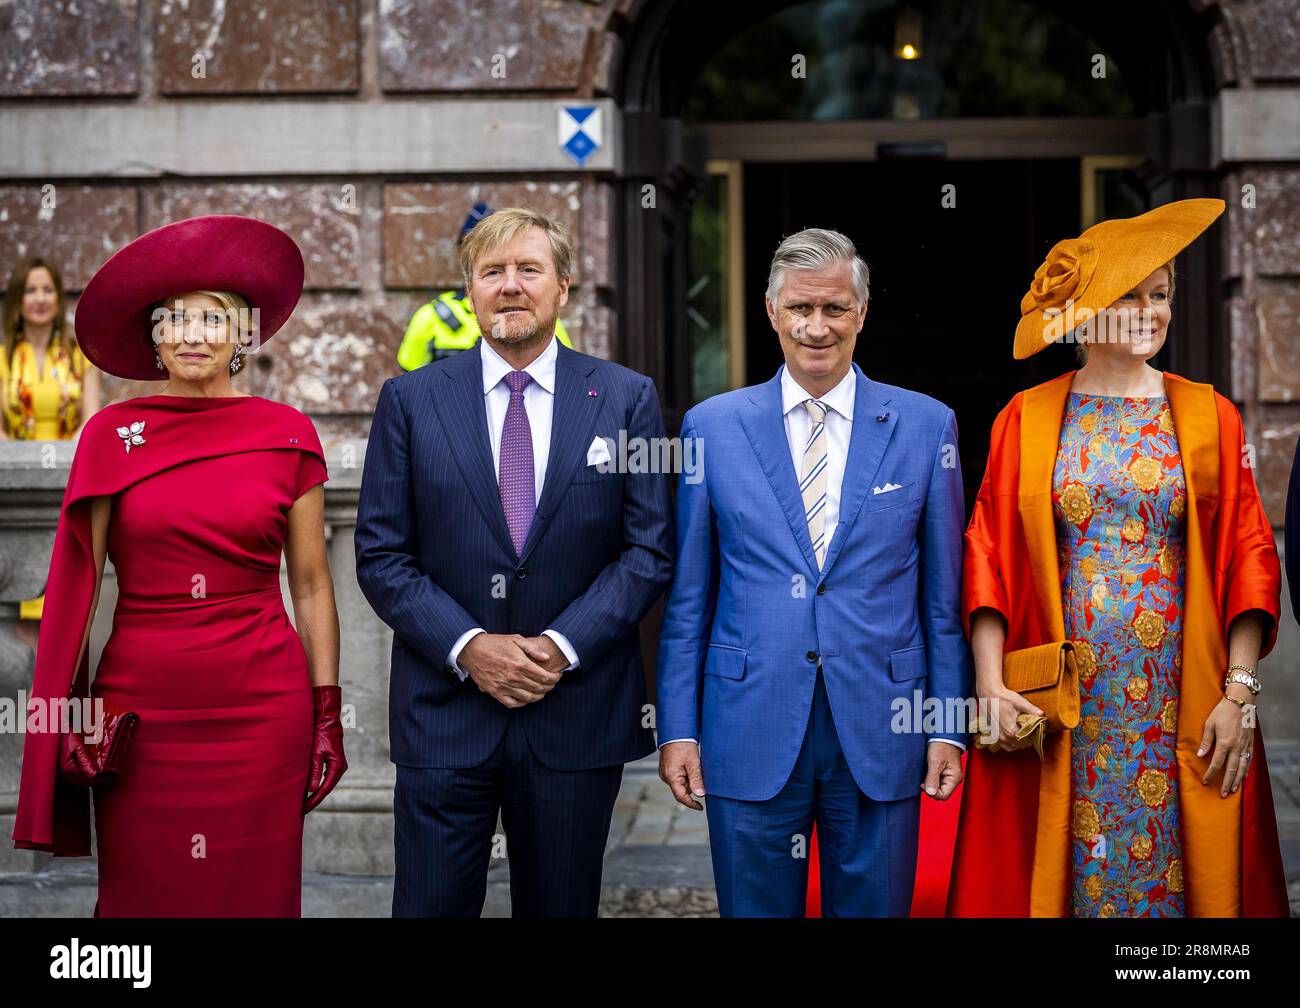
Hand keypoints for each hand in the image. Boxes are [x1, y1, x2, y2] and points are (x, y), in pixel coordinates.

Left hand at [304, 685, 346, 813]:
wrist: (327, 721)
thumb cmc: (321, 735)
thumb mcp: (316, 754)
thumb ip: (314, 772)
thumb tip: (312, 789)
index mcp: (337, 767)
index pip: (325, 789)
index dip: (314, 800)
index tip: (304, 809)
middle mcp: (340, 768)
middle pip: (326, 789)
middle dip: (314, 800)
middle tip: (301, 811)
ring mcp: (338, 766)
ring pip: (326, 784)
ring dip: (315, 794)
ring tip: (303, 804)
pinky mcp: (333, 763)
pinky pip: (325, 778)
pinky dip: (317, 785)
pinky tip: (308, 790)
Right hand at [461, 633, 559, 707]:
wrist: (473, 650)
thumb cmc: (495, 643)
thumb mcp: (515, 640)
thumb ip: (532, 649)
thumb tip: (546, 658)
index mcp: (520, 663)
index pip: (544, 676)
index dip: (554, 678)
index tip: (557, 676)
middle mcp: (514, 677)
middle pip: (539, 688)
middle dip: (549, 687)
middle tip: (552, 683)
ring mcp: (504, 686)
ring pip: (528, 697)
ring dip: (539, 696)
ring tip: (542, 691)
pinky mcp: (495, 692)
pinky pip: (513, 703)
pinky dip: (523, 703)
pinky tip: (527, 698)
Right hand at [659, 741, 704, 809]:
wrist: (675, 731)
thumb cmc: (683, 744)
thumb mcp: (693, 762)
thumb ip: (696, 778)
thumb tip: (700, 794)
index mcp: (671, 776)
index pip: (681, 796)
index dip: (691, 804)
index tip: (700, 807)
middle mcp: (666, 776)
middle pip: (682, 790)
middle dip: (693, 787)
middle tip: (702, 775)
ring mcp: (665, 773)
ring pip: (681, 784)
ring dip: (690, 780)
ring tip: (695, 766)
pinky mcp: (667, 770)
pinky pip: (678, 778)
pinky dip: (686, 776)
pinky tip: (690, 766)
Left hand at [923, 742, 962, 798]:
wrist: (943, 734)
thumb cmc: (942, 746)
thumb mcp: (935, 762)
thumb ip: (933, 778)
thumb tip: (930, 793)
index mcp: (954, 779)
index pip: (943, 796)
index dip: (932, 793)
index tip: (923, 783)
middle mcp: (952, 779)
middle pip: (940, 792)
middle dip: (930, 787)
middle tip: (923, 777)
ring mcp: (948, 776)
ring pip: (936, 787)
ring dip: (929, 782)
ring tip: (924, 772)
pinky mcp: (943, 772)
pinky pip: (935, 780)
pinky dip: (929, 778)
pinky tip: (925, 771)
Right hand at [975, 675, 1042, 747]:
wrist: (988, 694)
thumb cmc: (1003, 698)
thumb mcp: (1019, 702)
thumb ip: (1031, 710)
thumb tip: (1042, 715)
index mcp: (1010, 730)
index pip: (1028, 740)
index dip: (1036, 736)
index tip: (1040, 730)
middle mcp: (1003, 737)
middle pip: (1022, 745)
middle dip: (1029, 739)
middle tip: (1035, 730)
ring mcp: (997, 737)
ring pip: (1014, 747)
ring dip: (1021, 743)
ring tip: (1026, 733)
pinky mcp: (994, 735)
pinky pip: (1005, 746)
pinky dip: (1012, 744)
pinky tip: (1016, 737)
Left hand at [1199, 686, 1253, 796]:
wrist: (1240, 702)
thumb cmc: (1222, 711)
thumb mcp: (1209, 724)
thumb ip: (1206, 741)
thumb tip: (1200, 755)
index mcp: (1225, 743)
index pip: (1217, 763)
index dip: (1211, 774)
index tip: (1206, 782)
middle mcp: (1237, 747)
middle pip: (1232, 770)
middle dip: (1227, 783)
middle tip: (1223, 794)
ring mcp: (1245, 746)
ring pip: (1243, 768)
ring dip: (1238, 780)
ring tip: (1233, 790)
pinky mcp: (1250, 743)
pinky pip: (1249, 760)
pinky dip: (1246, 770)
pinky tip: (1244, 776)